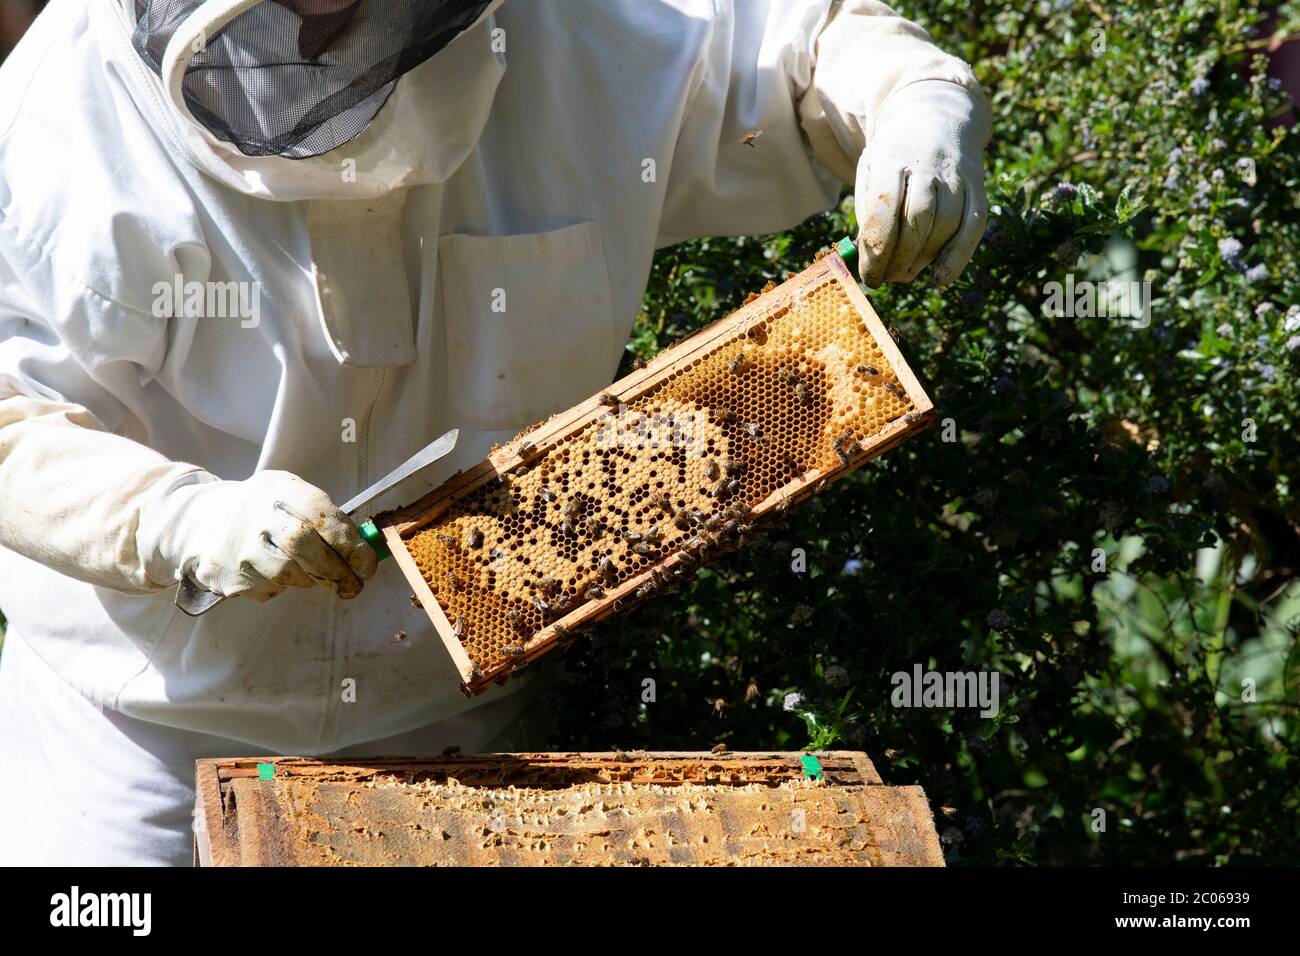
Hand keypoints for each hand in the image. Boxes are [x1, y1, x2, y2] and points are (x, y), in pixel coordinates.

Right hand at [141, 470, 377, 601]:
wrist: (198, 520)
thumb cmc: (261, 509)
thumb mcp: (291, 494)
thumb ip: (328, 518)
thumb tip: (366, 552)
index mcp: (280, 491)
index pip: (323, 519)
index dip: (351, 547)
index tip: (367, 565)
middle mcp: (257, 518)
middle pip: (306, 551)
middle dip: (337, 572)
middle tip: (353, 584)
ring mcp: (239, 549)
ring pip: (289, 576)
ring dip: (308, 580)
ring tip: (305, 570)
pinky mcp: (227, 578)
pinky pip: (269, 591)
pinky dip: (280, 587)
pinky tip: (271, 571)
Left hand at [853, 80, 991, 287]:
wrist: (937, 119)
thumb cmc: (895, 156)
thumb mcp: (871, 170)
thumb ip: (867, 210)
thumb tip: (869, 258)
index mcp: (893, 158)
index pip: (884, 208)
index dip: (876, 248)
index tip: (868, 275)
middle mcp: (928, 165)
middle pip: (918, 219)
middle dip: (900, 257)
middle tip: (886, 278)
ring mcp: (957, 176)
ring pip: (946, 224)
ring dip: (924, 259)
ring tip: (904, 275)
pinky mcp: (978, 187)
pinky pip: (973, 226)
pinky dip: (958, 256)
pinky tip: (941, 278)